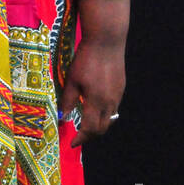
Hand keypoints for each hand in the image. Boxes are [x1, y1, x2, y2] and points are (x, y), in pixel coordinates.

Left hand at [59, 0, 129, 147]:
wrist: (107, 41)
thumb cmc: (86, 60)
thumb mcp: (72, 80)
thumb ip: (67, 101)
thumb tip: (62, 117)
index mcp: (96, 102)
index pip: (89, 129)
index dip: (80, 139)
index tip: (72, 143)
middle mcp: (110, 102)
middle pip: (102, 128)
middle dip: (90, 136)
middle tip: (78, 136)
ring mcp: (118, 95)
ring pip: (110, 119)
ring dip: (98, 125)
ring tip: (86, 123)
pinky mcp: (121, 88)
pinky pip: (113, 108)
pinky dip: (104, 114)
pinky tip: (94, 107)